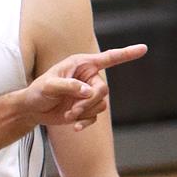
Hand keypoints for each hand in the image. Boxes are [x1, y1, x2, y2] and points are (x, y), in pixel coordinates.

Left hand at [19, 43, 146, 131]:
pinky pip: (96, 115)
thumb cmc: (38, 91)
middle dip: (89, 102)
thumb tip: (88, 91)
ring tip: (68, 115)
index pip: (108, 58)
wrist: (33, 109)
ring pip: (101, 104)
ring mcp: (89, 93)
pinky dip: (86, 122)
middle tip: (72, 110)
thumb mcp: (49, 86)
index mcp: (82, 64)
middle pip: (103, 89)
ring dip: (85, 112)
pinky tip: (75, 127)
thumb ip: (68, 86)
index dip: (126, 54)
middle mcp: (89, 77)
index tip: (144, 49)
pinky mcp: (87, 107)